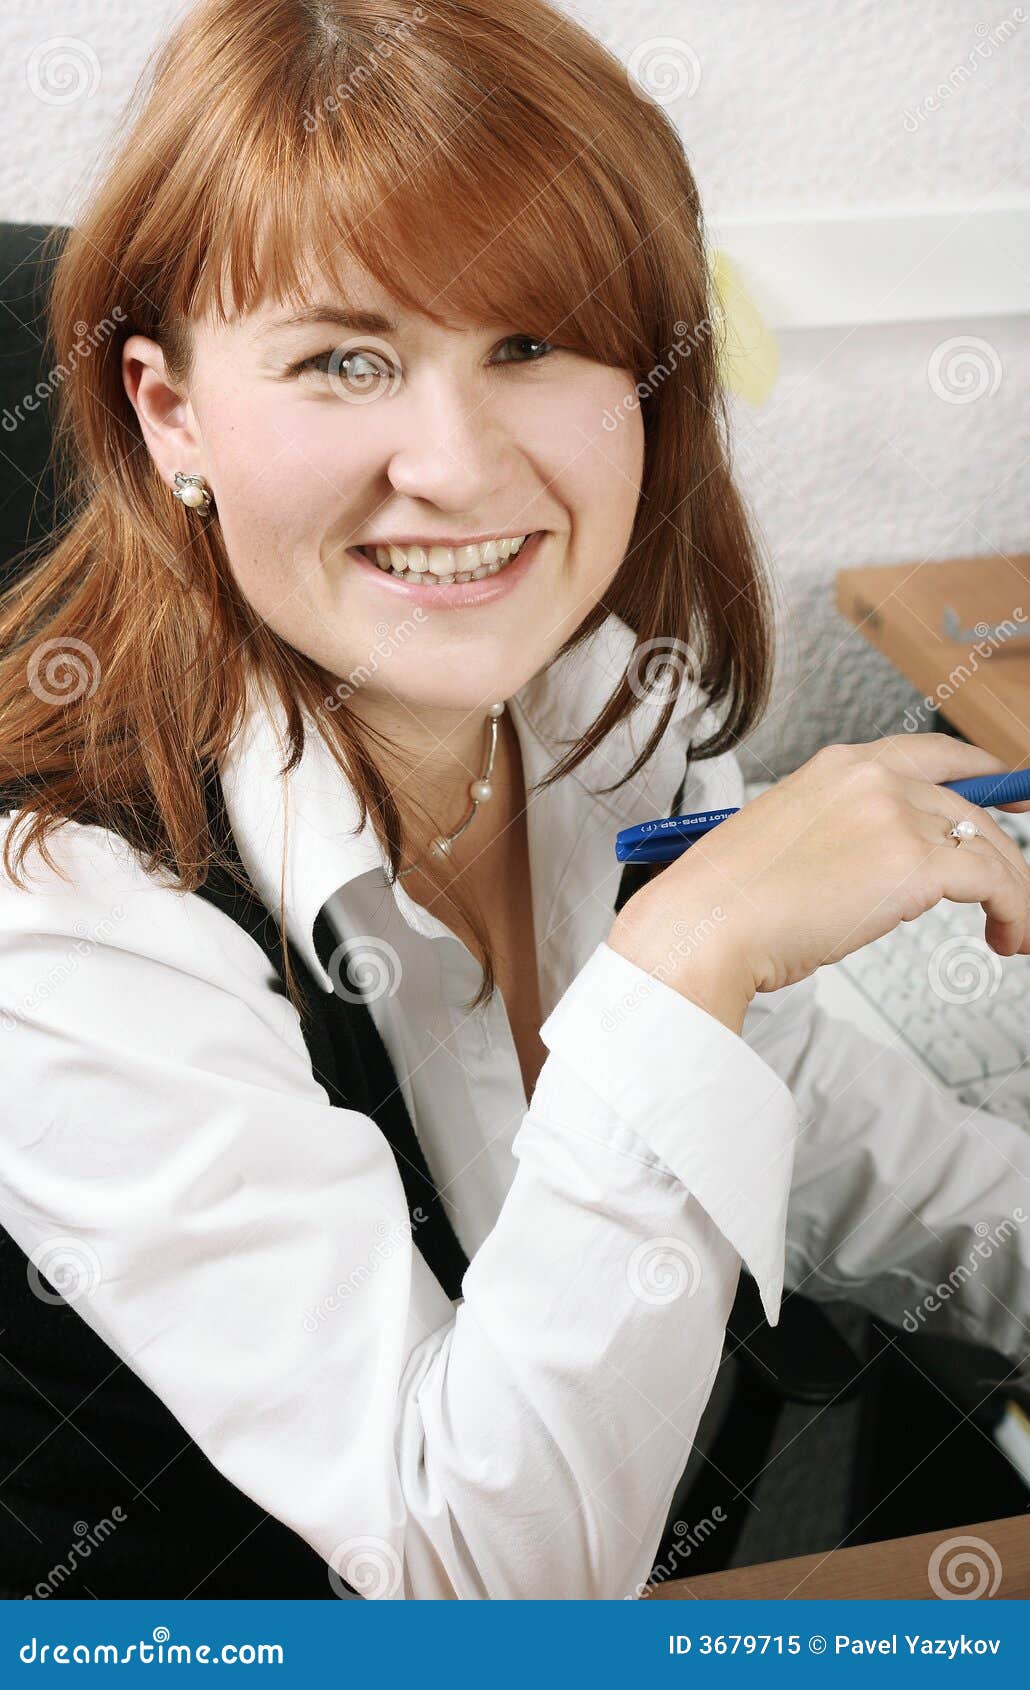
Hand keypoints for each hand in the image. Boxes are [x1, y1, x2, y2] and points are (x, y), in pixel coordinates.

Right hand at [608, 734, 1029, 1033]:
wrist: (707, 925)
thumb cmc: (725, 901)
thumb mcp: (783, 841)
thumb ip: (839, 837)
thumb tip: (881, 870)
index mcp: (836, 767)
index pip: (928, 755)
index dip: (979, 771)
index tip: (1005, 787)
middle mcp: (871, 778)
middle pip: (967, 807)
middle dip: (1004, 850)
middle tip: (1018, 887)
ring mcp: (896, 816)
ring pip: (990, 846)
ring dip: (1013, 892)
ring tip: (1011, 932)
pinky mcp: (916, 863)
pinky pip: (996, 882)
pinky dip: (1015, 911)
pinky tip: (1007, 937)